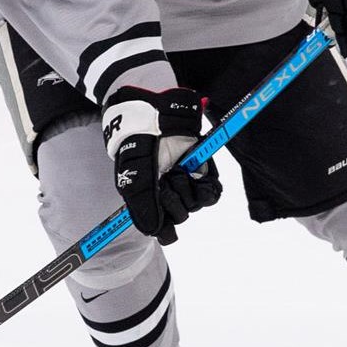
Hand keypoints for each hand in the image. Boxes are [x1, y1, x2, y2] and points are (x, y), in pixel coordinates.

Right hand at [100, 86, 221, 243]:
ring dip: (187, 188)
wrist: (151, 113)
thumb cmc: (136, 146)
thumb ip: (143, 208)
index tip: (163, 215)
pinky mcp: (203, 170)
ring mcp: (187, 181)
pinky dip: (207, 184)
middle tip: (166, 179)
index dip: (166, 224)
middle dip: (174, 199)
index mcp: (150, 197)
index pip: (164, 226)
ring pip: (195, 204)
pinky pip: (212, 191)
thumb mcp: (133, 180)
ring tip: (177, 169)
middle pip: (181, 215)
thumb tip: (157, 233)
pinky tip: (196, 171)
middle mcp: (169, 191)